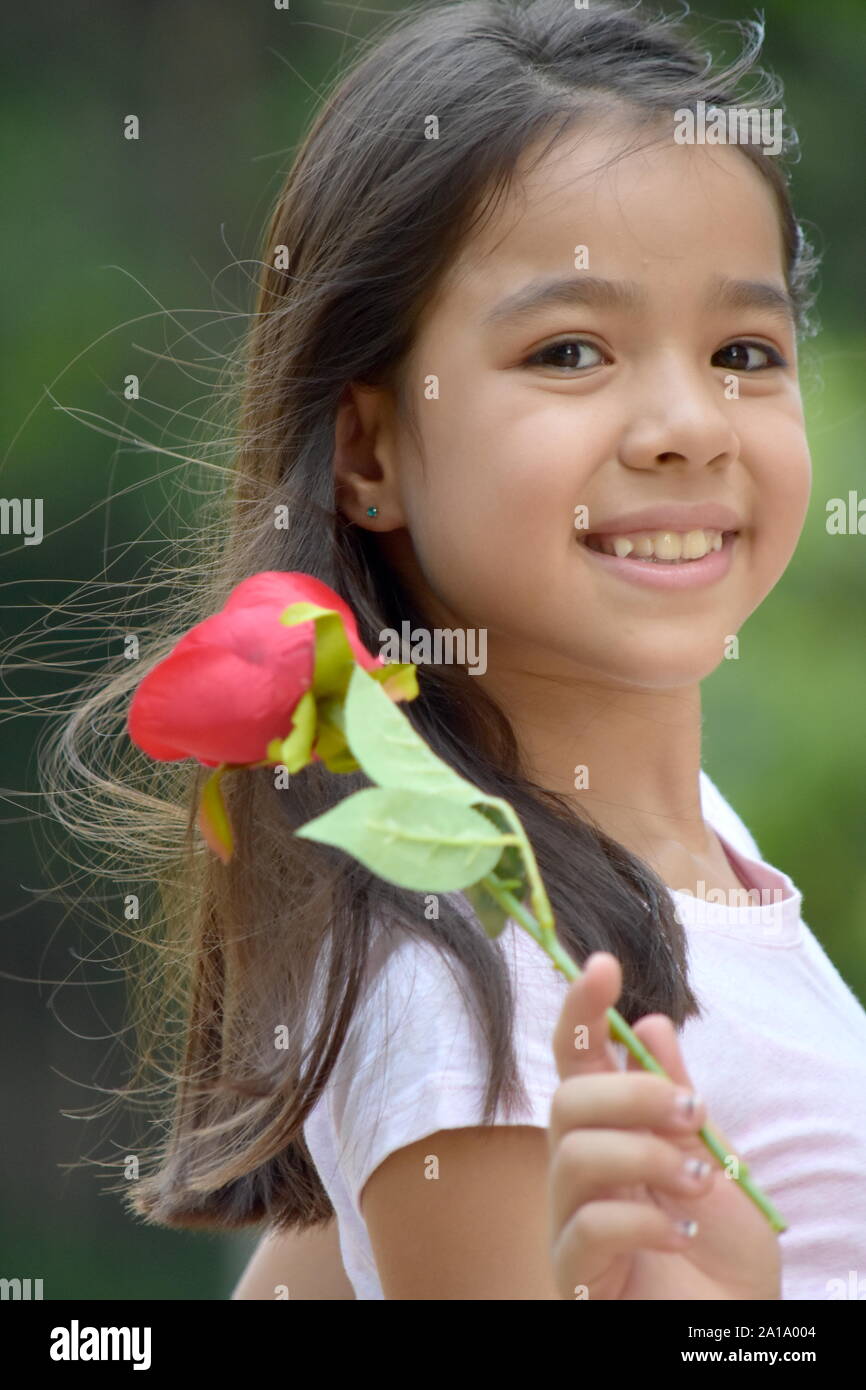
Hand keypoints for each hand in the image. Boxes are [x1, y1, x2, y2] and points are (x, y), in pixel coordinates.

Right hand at [547, 952, 780, 1299]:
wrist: (731, 1331)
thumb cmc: (722, 1257)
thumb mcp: (713, 1162)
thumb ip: (677, 1099)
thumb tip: (652, 1025)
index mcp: (612, 1136)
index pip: (579, 1060)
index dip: (582, 1011)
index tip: (604, 965)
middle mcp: (580, 1172)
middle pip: (568, 1098)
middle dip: (633, 1092)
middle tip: (692, 1113)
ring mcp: (570, 1222)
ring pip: (573, 1152)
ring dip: (646, 1154)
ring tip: (696, 1182)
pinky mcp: (575, 1274)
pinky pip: (588, 1223)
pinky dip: (645, 1220)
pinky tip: (682, 1236)